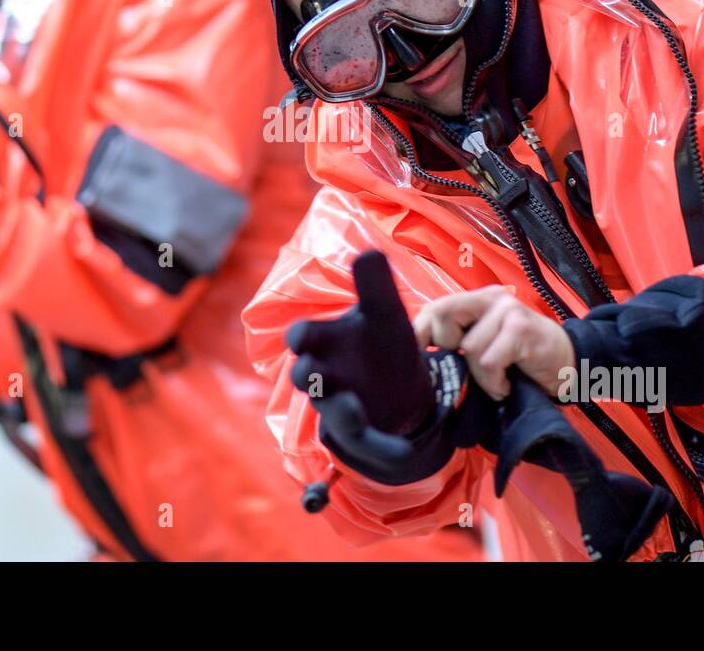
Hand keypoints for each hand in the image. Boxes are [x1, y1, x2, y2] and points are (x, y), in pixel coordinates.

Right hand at [286, 250, 453, 484]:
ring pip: (331, 410)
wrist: (402, 386)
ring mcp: (338, 405)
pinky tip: (403, 452)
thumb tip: (369, 252)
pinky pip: (365, 442)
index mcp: (325, 342)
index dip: (300, 337)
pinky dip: (382, 447)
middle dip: (307, 374)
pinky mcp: (360, 432)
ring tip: (354, 409)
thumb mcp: (384, 311)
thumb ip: (375, 283)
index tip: (301, 336)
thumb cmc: (381, 342)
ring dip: (339, 410)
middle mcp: (324, 374)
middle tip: (312, 371)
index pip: (302, 336)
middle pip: (305, 376)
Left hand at [413, 286, 575, 399]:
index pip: (436, 307)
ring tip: (498, 381)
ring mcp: (508, 310)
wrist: (572, 366)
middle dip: (448, 349)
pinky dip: (494, 381)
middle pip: (443, 314)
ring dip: (481, 376)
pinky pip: (488, 360)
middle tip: (470, 368)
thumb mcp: (487, 347)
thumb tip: (419, 358)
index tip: (413, 354)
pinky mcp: (521, 328)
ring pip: (468, 347)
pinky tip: (507, 384)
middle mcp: (491, 298)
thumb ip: (459, 343)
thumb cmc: (523, 361)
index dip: (418, 331)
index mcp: (477, 301)